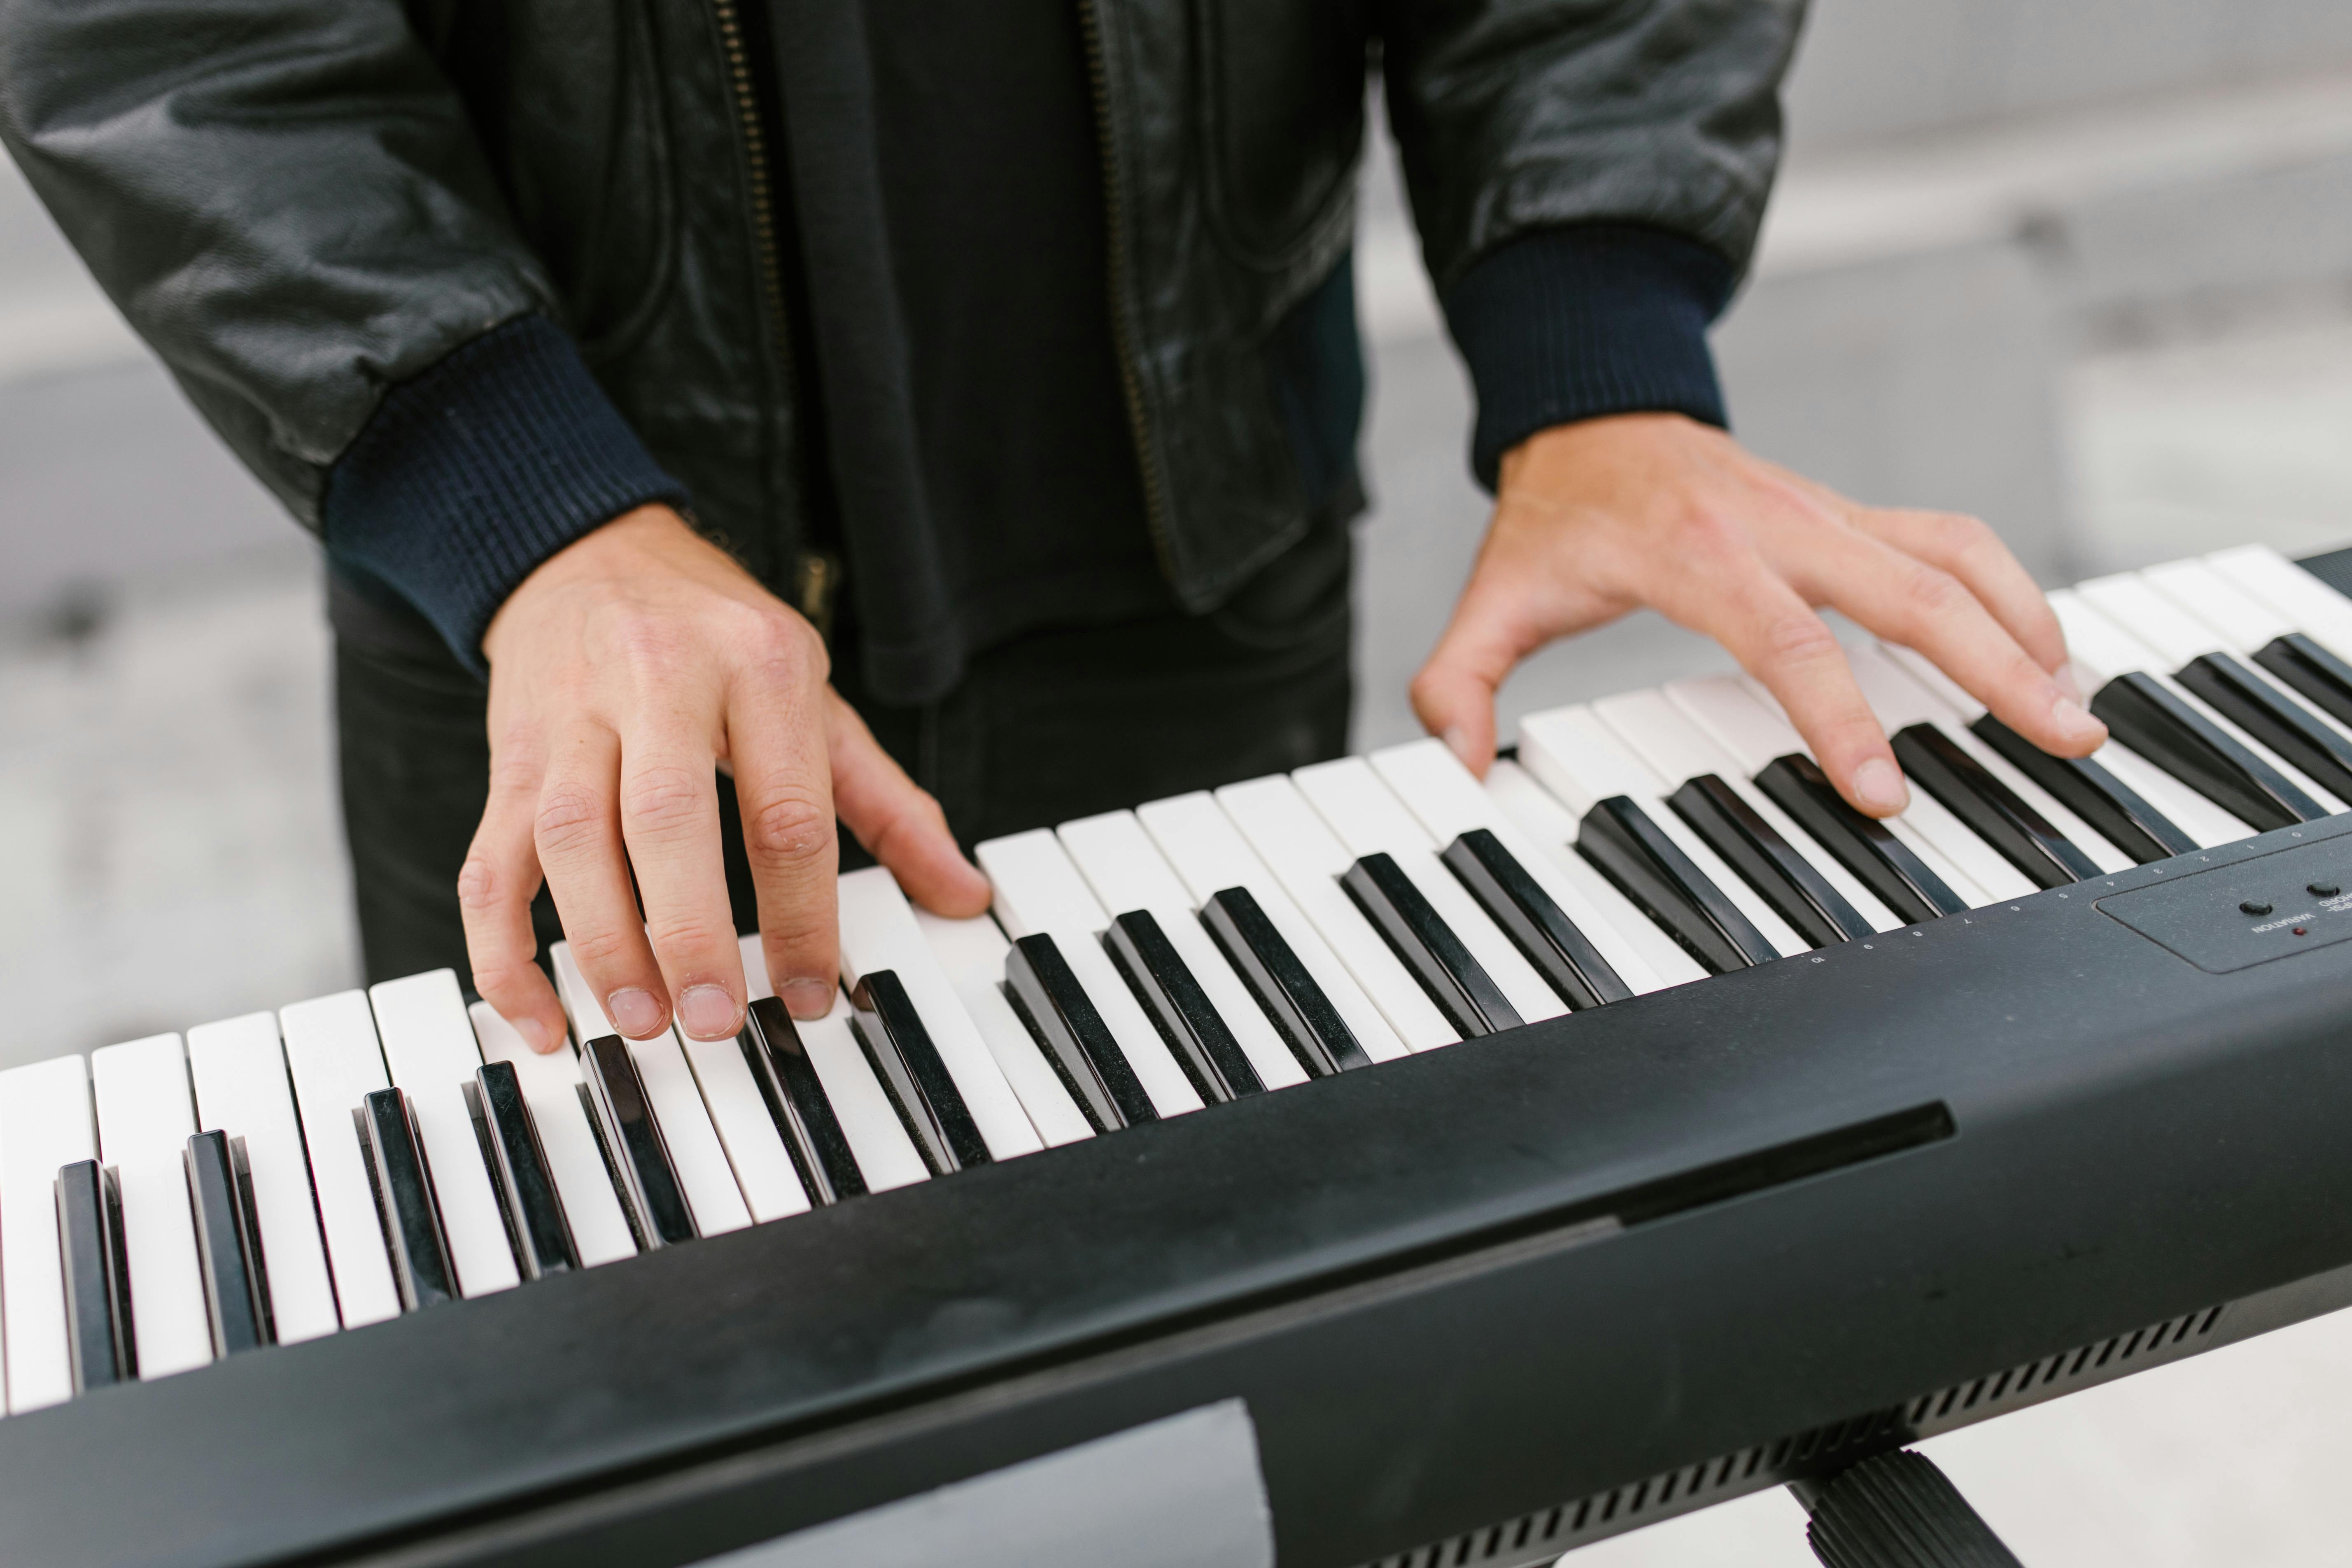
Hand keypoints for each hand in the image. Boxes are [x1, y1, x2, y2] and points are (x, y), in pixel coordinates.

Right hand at [462, 505, 989, 1052]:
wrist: (590, 552)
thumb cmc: (717, 638)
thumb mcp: (816, 697)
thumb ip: (888, 804)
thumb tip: (962, 892)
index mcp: (759, 666)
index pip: (785, 809)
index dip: (801, 914)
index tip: (809, 994)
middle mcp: (659, 681)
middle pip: (667, 820)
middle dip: (690, 934)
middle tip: (713, 1020)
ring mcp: (573, 719)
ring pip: (571, 841)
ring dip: (603, 945)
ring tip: (642, 1021)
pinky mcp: (510, 758)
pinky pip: (491, 866)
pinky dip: (505, 952)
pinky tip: (540, 1015)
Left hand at [1411, 414, 2108, 815]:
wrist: (1593, 412)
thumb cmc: (1556, 516)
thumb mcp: (1492, 598)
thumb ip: (1459, 685)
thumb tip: (1455, 769)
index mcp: (1697, 550)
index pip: (1785, 638)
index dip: (1836, 716)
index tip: (1880, 792)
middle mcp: (1781, 521)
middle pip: (1908, 591)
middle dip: (1992, 665)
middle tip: (2062, 737)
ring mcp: (1828, 511)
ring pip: (1952, 555)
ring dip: (2022, 624)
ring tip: (2076, 703)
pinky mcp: (1853, 512)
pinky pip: (1950, 540)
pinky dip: (2006, 590)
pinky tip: (2041, 649)